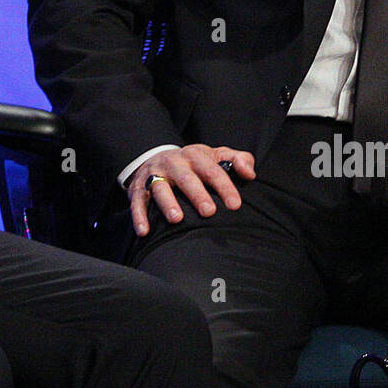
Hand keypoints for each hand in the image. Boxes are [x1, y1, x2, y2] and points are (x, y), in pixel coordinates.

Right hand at [127, 144, 255, 236]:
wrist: (158, 157)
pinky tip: (144, 231)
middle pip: (186, 178)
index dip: (225, 187)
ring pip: (159, 187)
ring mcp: (154, 173)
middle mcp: (174, 163)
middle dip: (197, 194)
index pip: (212, 170)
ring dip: (167, 202)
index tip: (235, 205)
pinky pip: (137, 201)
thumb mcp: (215, 155)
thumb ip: (237, 160)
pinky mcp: (138, 187)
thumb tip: (250, 173)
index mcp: (195, 156)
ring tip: (176, 219)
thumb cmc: (195, 164)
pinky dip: (139, 215)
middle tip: (209, 212)